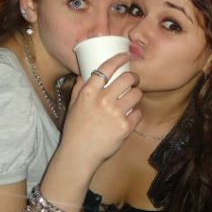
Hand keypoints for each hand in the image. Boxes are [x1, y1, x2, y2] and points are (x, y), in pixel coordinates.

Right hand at [59, 53, 142, 169]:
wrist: (79, 154)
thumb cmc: (75, 129)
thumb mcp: (73, 105)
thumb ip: (80, 87)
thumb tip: (86, 73)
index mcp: (88, 92)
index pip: (107, 67)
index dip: (119, 58)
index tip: (126, 56)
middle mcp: (102, 100)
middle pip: (127, 78)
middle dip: (133, 77)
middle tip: (133, 80)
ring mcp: (115, 113)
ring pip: (136, 94)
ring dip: (136, 93)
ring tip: (133, 96)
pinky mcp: (125, 127)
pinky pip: (138, 112)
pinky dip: (136, 112)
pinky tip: (131, 114)